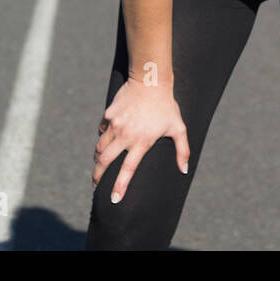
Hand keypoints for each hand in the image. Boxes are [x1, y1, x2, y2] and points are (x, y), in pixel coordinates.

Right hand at [92, 78, 189, 202]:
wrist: (151, 81)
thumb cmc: (166, 106)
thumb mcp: (178, 128)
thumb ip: (182, 150)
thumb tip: (184, 170)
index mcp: (141, 142)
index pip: (127, 170)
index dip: (119, 186)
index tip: (113, 199)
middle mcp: (125, 136)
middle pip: (104, 161)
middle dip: (98, 175)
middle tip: (95, 184)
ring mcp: (115, 124)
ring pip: (100, 146)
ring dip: (98, 157)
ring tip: (99, 162)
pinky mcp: (109, 114)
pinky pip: (102, 129)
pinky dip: (103, 136)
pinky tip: (107, 137)